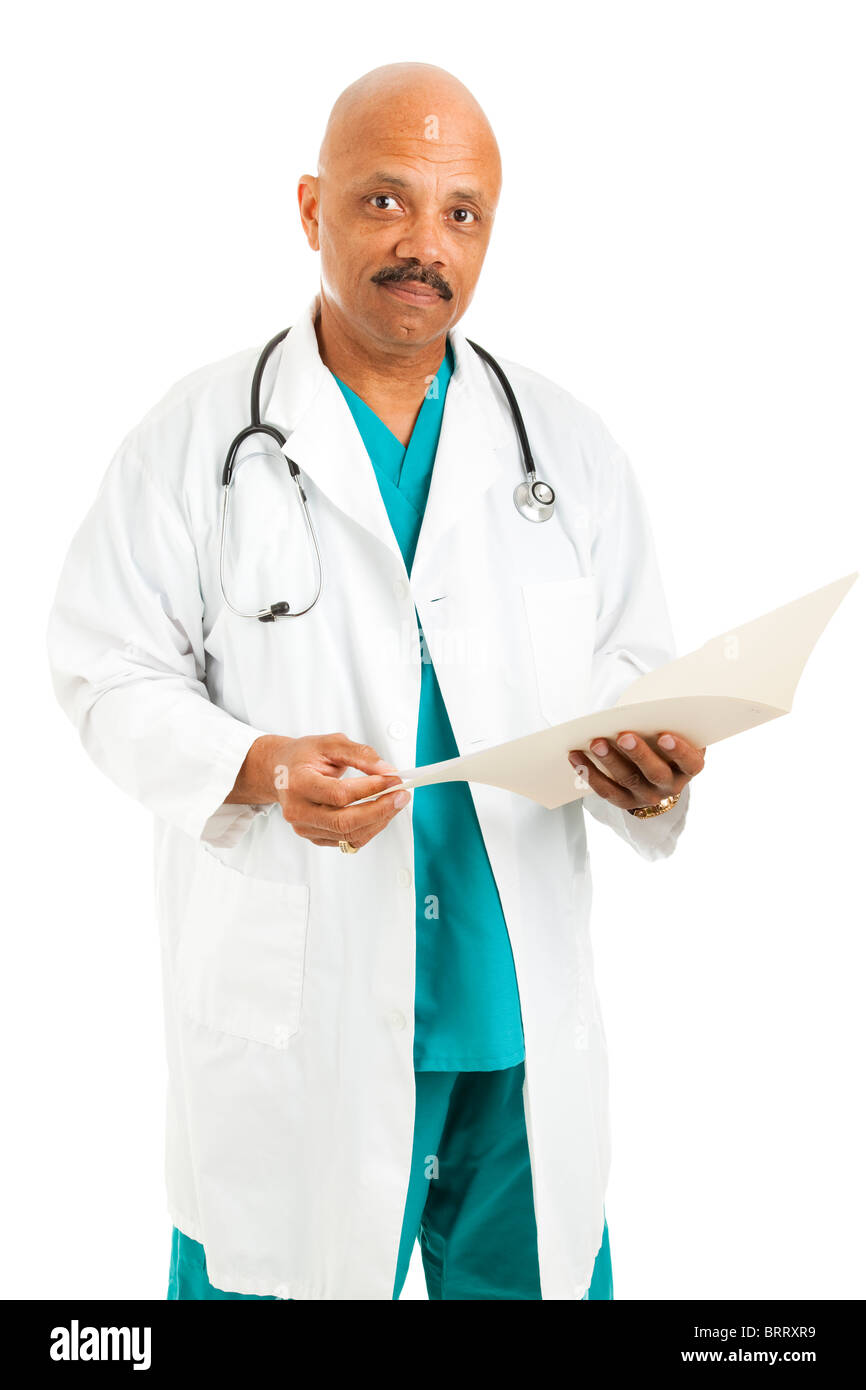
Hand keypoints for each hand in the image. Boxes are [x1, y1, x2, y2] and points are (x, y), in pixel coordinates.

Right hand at [226, 732, 410, 848]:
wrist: (282, 771)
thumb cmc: (304, 756)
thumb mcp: (331, 743)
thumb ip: (361, 754)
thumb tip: (387, 771)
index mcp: (297, 783)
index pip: (338, 794)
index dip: (369, 789)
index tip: (392, 779)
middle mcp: (297, 810)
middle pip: (345, 821)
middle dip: (380, 809)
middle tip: (401, 795)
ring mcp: (304, 828)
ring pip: (349, 835)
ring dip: (379, 820)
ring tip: (394, 802)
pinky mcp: (314, 837)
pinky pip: (348, 841)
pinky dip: (369, 828)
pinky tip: (379, 812)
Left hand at [568, 731, 705, 811]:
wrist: (657, 771)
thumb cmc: (664, 740)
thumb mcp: (675, 732)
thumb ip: (668, 722)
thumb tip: (646, 704)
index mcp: (687, 768)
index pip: (690, 763)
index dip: (679, 751)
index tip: (665, 736)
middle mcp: (669, 786)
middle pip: (655, 773)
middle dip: (638, 753)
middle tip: (624, 736)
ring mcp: (646, 796)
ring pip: (627, 780)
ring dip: (610, 760)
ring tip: (596, 742)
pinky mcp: (624, 801)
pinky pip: (605, 790)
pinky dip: (589, 772)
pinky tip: (575, 756)